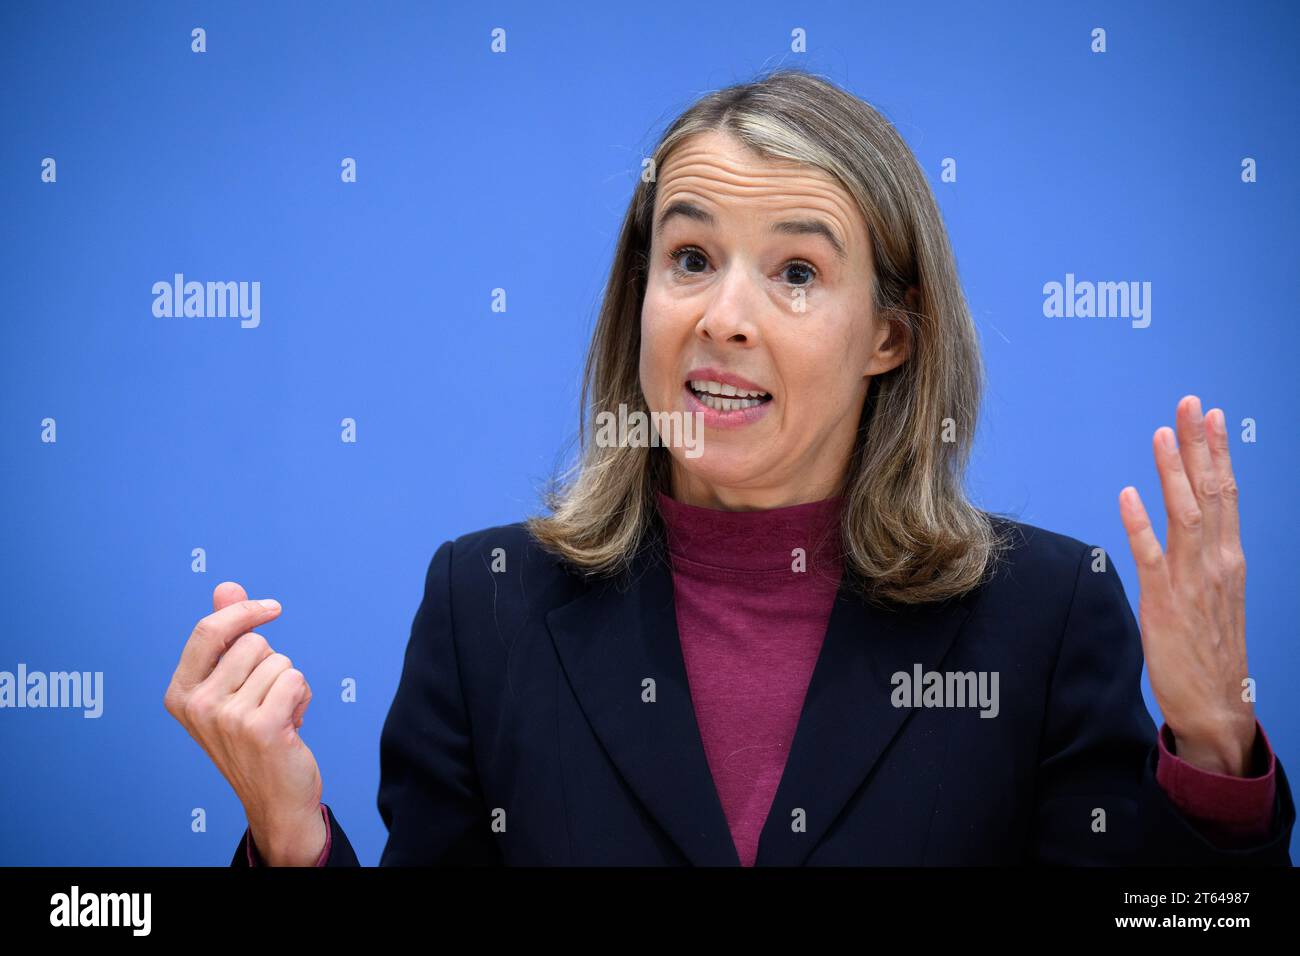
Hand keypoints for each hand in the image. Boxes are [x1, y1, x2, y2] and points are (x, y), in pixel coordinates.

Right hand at [163, 583, 326, 864]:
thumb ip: (227, 635)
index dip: (243, 611)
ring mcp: (226, 718)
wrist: (275, 797)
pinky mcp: (260, 727)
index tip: (272, 607)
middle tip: (267, 698)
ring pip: (279, 660)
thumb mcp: (233, 685)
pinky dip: (303, 697)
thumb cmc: (254, 735)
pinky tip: (292, 724)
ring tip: (278, 714)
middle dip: (272, 662)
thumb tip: (227, 586)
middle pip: (252, 642)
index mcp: (180, 693)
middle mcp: (196, 706)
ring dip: (289, 683)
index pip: (208, 630)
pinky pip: (295, 679)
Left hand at [1118, 395, 1256, 776]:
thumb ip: (1202, 558)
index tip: (1208, 416)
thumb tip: (1185, 525)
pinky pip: (1151, 558)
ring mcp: (1191, 582)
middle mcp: (1216, 563)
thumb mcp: (1215, 596)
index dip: (1215, 453)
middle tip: (1190, 403)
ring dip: (1173, 473)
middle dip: (1198, 446)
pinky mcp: (1164, 603)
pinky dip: (1140, 525)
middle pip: (1210, 492)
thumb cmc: (1211, 652)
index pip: (1224, 494)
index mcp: (1228, 559)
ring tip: (1162, 434)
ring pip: (1185, 515)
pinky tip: (1128, 496)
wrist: (1217, 707)